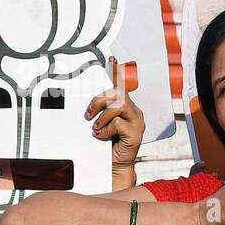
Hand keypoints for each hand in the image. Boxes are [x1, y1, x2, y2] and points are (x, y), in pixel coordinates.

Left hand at [87, 57, 145, 176]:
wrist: (116, 165)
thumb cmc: (107, 145)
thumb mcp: (100, 124)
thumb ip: (99, 112)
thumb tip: (87, 104)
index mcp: (126, 107)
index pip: (121, 86)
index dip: (117, 72)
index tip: (111, 59)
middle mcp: (134, 111)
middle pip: (118, 94)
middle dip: (99, 101)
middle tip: (88, 114)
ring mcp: (137, 122)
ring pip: (119, 106)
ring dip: (102, 117)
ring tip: (96, 128)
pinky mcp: (137, 133)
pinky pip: (118, 123)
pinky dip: (106, 130)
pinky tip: (103, 136)